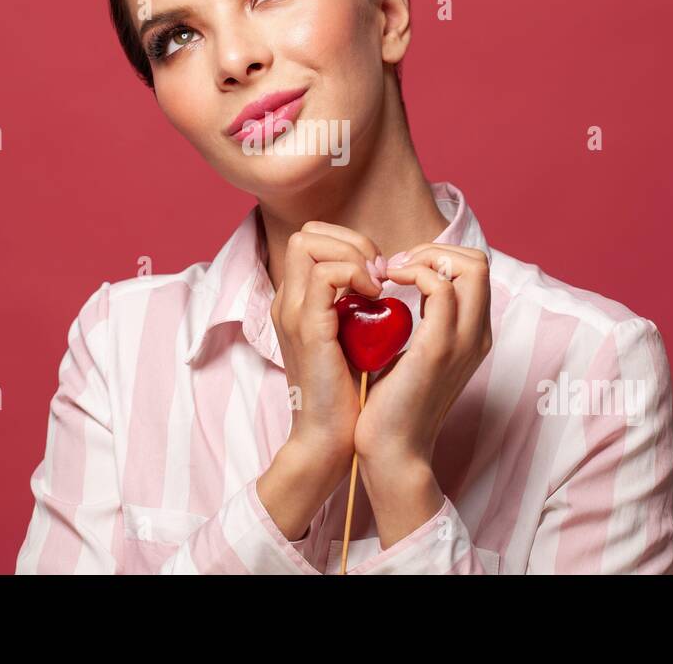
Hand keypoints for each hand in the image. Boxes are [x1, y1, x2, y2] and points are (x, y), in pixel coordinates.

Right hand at [270, 221, 384, 467]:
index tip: (380, 273)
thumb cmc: (350, 395)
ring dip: (352, 253)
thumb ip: (356, 307)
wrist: (331, 439)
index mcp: (297, 303)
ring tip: (377, 284)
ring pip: (308, 242)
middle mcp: (288, 301)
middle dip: (350, 241)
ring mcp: (293, 312)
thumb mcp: (352, 338)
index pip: (312, 240)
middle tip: (380, 274)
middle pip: (305, 233)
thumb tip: (384, 281)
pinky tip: (375, 297)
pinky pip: (323, 275)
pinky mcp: (307, 328)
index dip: (349, 243)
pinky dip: (354, 274)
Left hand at [353, 243, 493, 469]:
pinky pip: (440, 288)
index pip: (473, 271)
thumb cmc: (392, 403)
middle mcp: (477, 335)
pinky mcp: (439, 348)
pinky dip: (414, 274)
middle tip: (397, 266)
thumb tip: (402, 289)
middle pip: (479, 261)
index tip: (401, 269)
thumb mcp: (413, 352)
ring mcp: (463, 341)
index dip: (439, 257)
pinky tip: (385, 285)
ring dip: (425, 257)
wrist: (391, 450)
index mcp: (473, 335)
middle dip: (435, 250)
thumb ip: (421, 321)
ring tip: (391, 273)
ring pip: (470, 266)